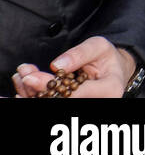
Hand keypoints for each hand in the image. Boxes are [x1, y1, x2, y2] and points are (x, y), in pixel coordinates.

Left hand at [13, 37, 135, 98]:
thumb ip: (80, 54)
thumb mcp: (99, 47)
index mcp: (110, 89)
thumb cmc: (106, 58)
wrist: (112, 71)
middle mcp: (98, 102)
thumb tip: (57, 65)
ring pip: (54, 103)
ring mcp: (86, 106)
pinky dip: (36, 95)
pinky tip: (25, 88)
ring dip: (33, 93)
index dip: (51, 86)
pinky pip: (53, 103)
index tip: (32, 77)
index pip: (76, 93)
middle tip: (23, 76)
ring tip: (22, 77)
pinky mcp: (74, 106)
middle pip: (62, 101)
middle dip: (38, 89)